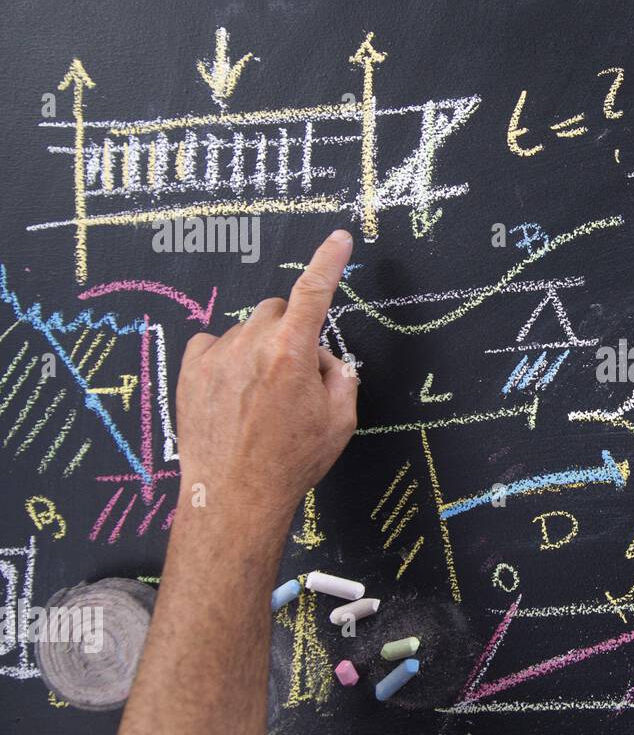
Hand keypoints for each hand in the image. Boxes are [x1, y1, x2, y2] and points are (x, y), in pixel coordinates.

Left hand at [175, 230, 358, 527]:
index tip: (338, 239)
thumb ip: (342, 378)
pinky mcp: (190, 369)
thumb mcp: (340, 422)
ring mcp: (216, 355)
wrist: (234, 495)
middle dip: (292, 330)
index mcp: (292, 353)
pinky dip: (228, 358)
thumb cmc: (290, 461)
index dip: (329, 261)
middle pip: (278, 309)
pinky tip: (233, 391)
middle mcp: (251, 345)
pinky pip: (214, 343)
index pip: (314, 292)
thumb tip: (327, 361)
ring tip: (261, 395)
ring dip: (260, 347)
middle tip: (298, 375)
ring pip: (248, 328)